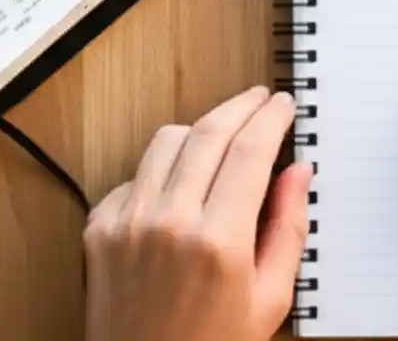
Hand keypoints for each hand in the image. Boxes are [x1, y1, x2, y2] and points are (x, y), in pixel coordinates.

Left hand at [84, 87, 312, 340]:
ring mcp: (127, 223)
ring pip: (166, 141)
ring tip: (222, 138)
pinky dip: (161, 170)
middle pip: (209, 131)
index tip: (283, 105)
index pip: (251, 151)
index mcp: (219, 242)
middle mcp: (169, 223)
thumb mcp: (270, 298)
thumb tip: (297, 173)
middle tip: (259, 100)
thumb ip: (288, 228)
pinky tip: (181, 186)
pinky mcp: (100, 229)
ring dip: (200, 130)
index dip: (272, 118)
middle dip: (240, 106)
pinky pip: (135, 175)